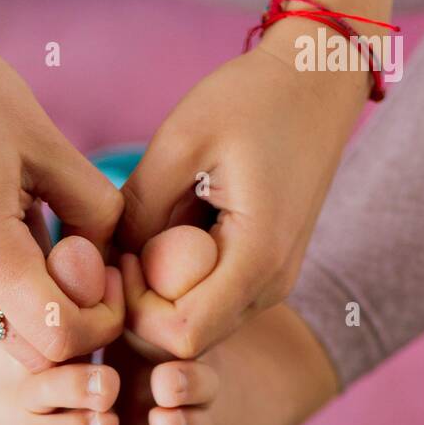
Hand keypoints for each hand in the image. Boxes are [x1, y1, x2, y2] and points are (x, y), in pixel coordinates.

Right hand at [0, 19, 124, 371]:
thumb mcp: (50, 146)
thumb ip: (93, 213)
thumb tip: (107, 261)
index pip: (61, 336)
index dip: (103, 320)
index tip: (115, 274)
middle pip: (35, 348)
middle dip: (77, 321)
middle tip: (97, 265)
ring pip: (10, 328)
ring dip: (46, 302)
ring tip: (55, 234)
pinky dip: (17, 284)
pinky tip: (21, 228)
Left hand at [116, 23, 367, 358]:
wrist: (316, 79)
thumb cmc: (252, 98)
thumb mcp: (179, 140)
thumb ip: (138, 209)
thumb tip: (107, 259)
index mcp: (257, 258)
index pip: (181, 337)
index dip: (136, 312)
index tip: (120, 258)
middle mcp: (270, 286)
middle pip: (186, 344)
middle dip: (141, 311)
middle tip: (120, 252)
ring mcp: (271, 284)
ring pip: (197, 329)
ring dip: (158, 299)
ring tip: (144, 239)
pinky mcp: (264, 273)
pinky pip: (210, 303)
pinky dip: (179, 286)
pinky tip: (168, 237)